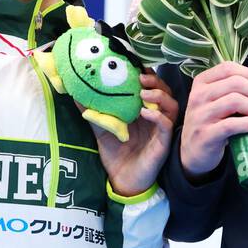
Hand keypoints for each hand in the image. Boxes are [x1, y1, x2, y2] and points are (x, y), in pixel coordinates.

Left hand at [92, 72, 179, 197]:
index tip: (134, 65)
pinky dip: (158, 116)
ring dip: (160, 95)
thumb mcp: (102, 129)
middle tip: (140, 77)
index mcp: (144, 112)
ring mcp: (161, 131)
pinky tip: (145, 113)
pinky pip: (167, 125)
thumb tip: (75, 94)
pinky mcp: (162, 144)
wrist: (121, 181)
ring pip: (172, 106)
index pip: (152, 88)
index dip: (148, 75)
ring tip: (143, 93)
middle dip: (156, 81)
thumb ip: (93, 112)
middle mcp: (156, 119)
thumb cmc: (116, 155)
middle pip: (166, 92)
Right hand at [179, 62, 247, 178]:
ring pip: (235, 101)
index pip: (228, 68)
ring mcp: (200, 115)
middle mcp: (198, 96)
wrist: (192, 151)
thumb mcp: (216, 100)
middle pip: (235, 83)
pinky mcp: (206, 135)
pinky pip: (232, 124)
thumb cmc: (210, 122)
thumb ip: (234, 89)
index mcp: (201, 83)